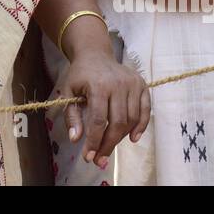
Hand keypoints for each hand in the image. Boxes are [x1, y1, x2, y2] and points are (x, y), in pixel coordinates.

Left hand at [53, 47, 150, 169]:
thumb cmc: (80, 75)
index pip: (98, 120)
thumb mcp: (68, 91)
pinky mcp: (142, 84)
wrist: (95, 54)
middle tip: (100, 159)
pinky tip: (133, 138)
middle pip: (117, 122)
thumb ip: (72, 116)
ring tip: (109, 146)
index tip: (89, 157)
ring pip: (131, 119)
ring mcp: (133, 84)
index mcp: (98, 85)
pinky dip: (141, 126)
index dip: (94, 141)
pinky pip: (145, 110)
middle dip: (108, 144)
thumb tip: (76, 139)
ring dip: (121, 137)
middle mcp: (118, 84)